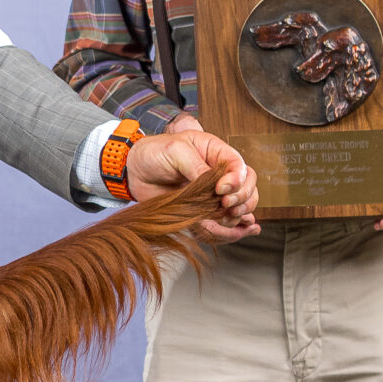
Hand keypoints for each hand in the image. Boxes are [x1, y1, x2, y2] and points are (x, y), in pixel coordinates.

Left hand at [123, 125, 261, 240]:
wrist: (134, 171)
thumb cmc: (154, 152)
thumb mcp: (175, 150)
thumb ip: (197, 166)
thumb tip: (215, 186)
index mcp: (216, 153)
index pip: (240, 167)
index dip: (237, 180)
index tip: (222, 189)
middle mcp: (220, 174)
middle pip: (248, 188)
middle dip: (243, 199)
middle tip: (227, 205)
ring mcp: (213, 194)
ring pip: (240, 207)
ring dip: (238, 216)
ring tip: (227, 219)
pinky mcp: (203, 210)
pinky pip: (222, 222)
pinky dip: (229, 230)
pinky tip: (233, 230)